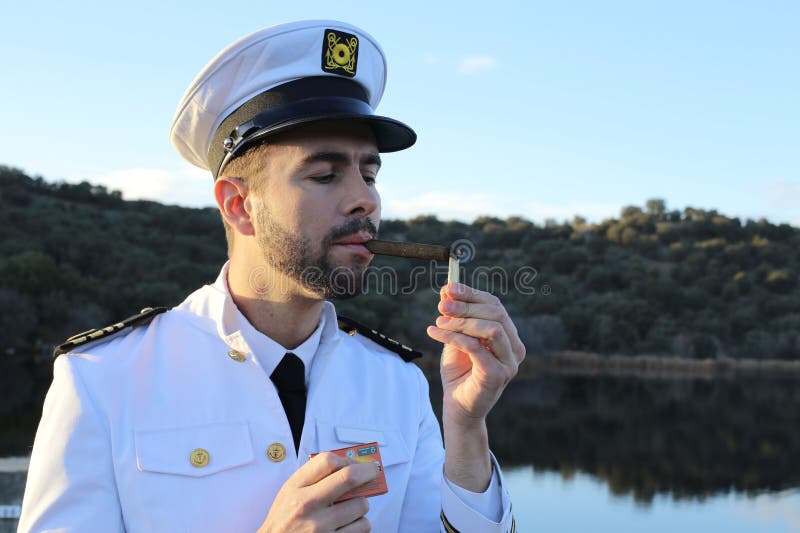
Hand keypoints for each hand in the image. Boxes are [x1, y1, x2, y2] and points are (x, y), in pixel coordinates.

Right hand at [257, 452, 377, 532]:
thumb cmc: (284, 520)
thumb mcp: (290, 491)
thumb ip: (313, 476)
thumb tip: (348, 465)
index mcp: (296, 488)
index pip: (328, 461)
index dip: (347, 459)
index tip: (354, 463)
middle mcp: (307, 506)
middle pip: (349, 478)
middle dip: (368, 472)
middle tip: (373, 471)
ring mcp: (321, 528)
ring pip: (361, 505)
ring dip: (361, 505)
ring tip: (349, 508)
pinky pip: (362, 527)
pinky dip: (360, 524)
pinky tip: (348, 524)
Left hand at [427, 283, 525, 427]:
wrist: (457, 408)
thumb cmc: (459, 373)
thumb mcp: (455, 338)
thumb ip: (455, 316)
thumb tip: (448, 289)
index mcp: (508, 336)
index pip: (495, 305)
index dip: (472, 294)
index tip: (449, 288)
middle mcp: (514, 348)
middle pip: (496, 313)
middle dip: (466, 305)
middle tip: (441, 304)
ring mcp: (509, 363)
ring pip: (491, 328)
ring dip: (461, 321)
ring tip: (438, 321)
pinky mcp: (497, 375)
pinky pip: (475, 348)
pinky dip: (453, 336)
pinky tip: (434, 333)